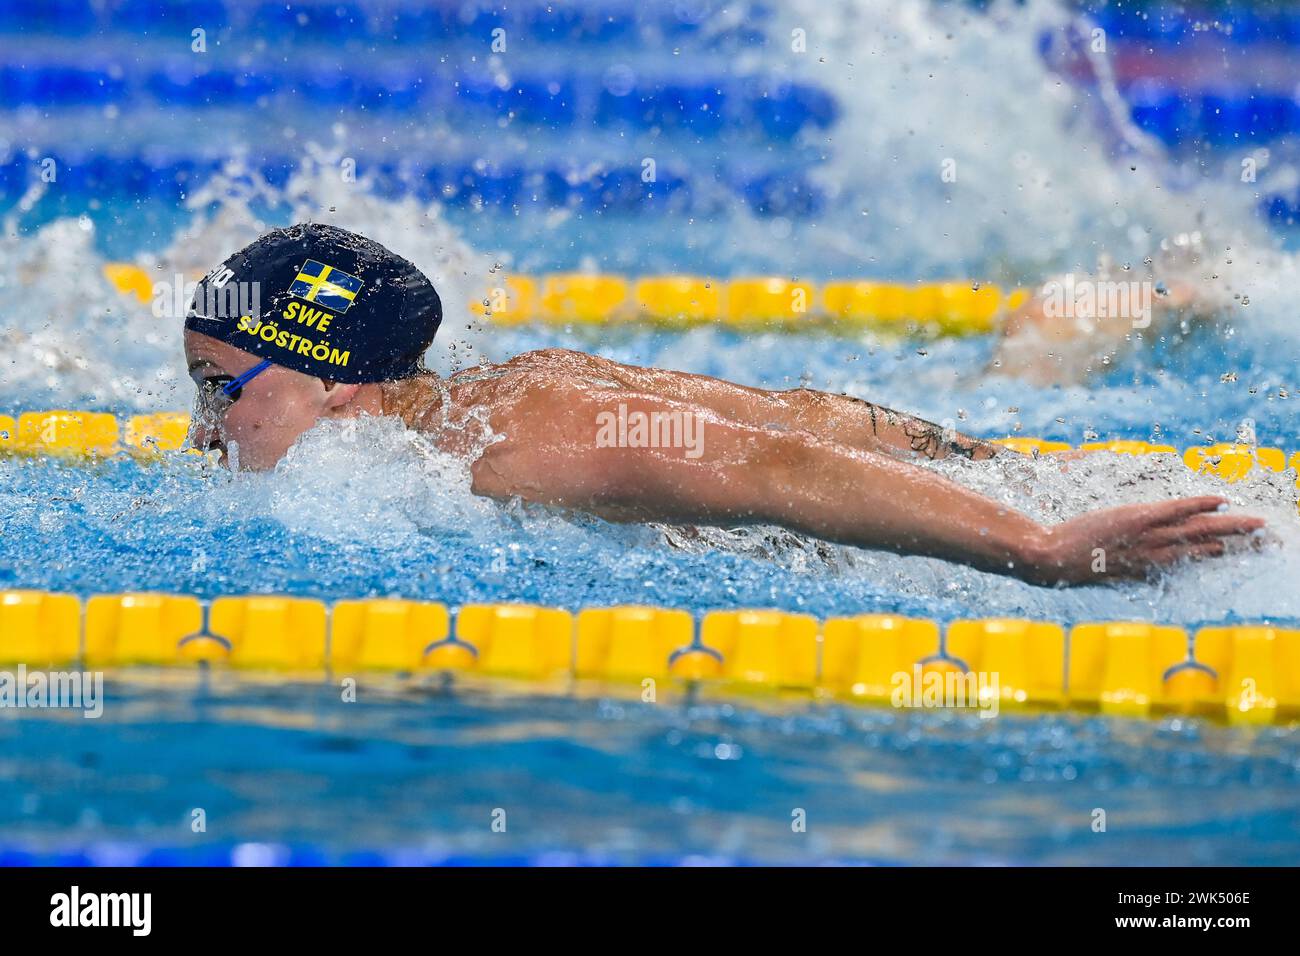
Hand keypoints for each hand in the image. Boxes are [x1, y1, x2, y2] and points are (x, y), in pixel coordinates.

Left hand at [1021, 496, 1264, 585]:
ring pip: (1197, 530)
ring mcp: (1146, 537)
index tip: (1237, 549)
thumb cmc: (1070, 566)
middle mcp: (1154, 555)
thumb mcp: (1103, 574)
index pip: (1190, 559)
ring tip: (1256, 524)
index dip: (1216, 553)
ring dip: (1229, 525)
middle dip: (1236, 542)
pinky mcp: (1135, 520)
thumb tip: (1138, 572)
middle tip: (1265, 539)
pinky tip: (1219, 501)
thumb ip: (1125, 571)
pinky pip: (1173, 511)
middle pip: (1204, 546)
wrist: (1049, 560)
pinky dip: (1196, 504)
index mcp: (1148, 568)